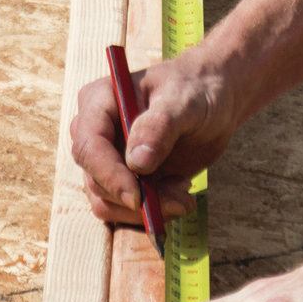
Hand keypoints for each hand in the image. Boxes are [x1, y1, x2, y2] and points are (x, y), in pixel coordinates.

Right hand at [70, 49, 242, 225]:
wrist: (214, 100)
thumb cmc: (197, 90)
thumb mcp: (185, 102)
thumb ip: (160, 126)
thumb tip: (136, 163)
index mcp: (99, 102)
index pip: (88, 146)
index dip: (109, 175)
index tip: (138, 198)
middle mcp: (96, 132)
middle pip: (95, 180)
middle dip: (137, 197)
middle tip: (181, 200)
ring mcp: (108, 158)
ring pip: (108, 201)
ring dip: (147, 209)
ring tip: (184, 195)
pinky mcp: (124, 179)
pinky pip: (124, 209)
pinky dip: (152, 211)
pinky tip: (180, 193)